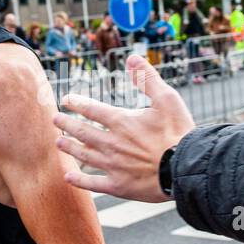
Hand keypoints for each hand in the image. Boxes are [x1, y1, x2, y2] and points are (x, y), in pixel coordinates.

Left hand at [54, 54, 195, 201]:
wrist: (187, 169)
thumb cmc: (179, 133)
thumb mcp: (167, 98)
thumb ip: (147, 78)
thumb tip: (132, 58)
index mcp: (121, 121)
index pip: (91, 109)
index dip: (76, 103)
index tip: (66, 100)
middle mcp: (112, 143)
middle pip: (82, 131)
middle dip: (66, 124)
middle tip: (55, 119)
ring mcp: (113, 166)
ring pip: (83, 155)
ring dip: (69, 147)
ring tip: (59, 142)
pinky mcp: (118, 186)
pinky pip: (93, 183)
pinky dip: (79, 180)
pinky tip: (69, 177)